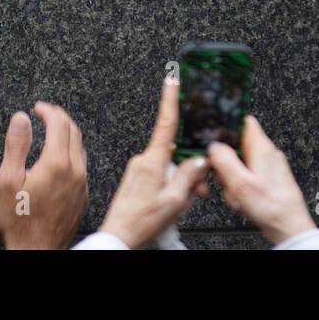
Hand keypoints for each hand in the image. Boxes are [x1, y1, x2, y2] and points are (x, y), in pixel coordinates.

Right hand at [0, 102, 87, 248]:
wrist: (36, 250)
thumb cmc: (19, 220)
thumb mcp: (7, 181)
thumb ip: (16, 146)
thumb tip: (21, 118)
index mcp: (57, 164)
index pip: (59, 124)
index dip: (48, 110)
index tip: (38, 107)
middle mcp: (75, 171)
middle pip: (74, 132)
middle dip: (60, 117)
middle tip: (45, 113)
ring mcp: (82, 184)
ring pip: (80, 148)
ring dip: (68, 133)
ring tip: (52, 129)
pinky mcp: (83, 196)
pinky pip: (81, 165)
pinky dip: (71, 151)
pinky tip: (59, 156)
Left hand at [97, 77, 210, 248]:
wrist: (118, 239)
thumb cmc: (141, 222)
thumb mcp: (174, 201)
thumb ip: (189, 177)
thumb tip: (200, 161)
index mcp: (152, 161)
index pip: (165, 123)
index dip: (170, 99)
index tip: (172, 80)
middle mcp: (144, 161)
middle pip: (175, 152)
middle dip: (190, 168)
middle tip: (198, 189)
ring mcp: (139, 171)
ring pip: (170, 168)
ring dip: (182, 183)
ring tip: (183, 204)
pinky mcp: (137, 181)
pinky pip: (161, 178)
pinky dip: (172, 188)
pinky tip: (174, 205)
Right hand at [208, 116, 315, 245]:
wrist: (288, 226)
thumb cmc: (271, 207)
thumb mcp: (241, 183)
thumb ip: (225, 160)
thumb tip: (213, 146)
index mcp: (262, 147)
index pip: (244, 120)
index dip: (227, 126)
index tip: (216, 140)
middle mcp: (268, 152)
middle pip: (238, 144)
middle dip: (227, 161)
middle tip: (226, 178)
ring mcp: (270, 165)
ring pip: (242, 161)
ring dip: (233, 177)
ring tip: (237, 193)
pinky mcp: (270, 177)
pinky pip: (249, 174)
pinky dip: (242, 185)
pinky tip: (243, 199)